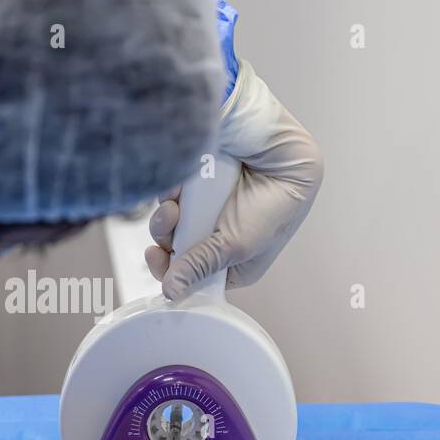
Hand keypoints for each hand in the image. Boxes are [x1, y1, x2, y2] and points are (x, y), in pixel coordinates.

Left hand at [145, 58, 324, 301]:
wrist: (278, 146)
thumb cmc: (276, 200)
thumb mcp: (236, 243)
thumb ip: (200, 267)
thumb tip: (171, 292)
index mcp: (237, 259)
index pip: (198, 277)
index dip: (178, 275)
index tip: (162, 267)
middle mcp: (219, 233)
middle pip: (177, 251)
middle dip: (168, 243)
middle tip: (166, 235)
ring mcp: (206, 207)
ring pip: (169, 224)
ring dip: (165, 219)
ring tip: (174, 206)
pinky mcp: (195, 183)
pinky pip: (169, 195)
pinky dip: (170, 191)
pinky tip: (180, 185)